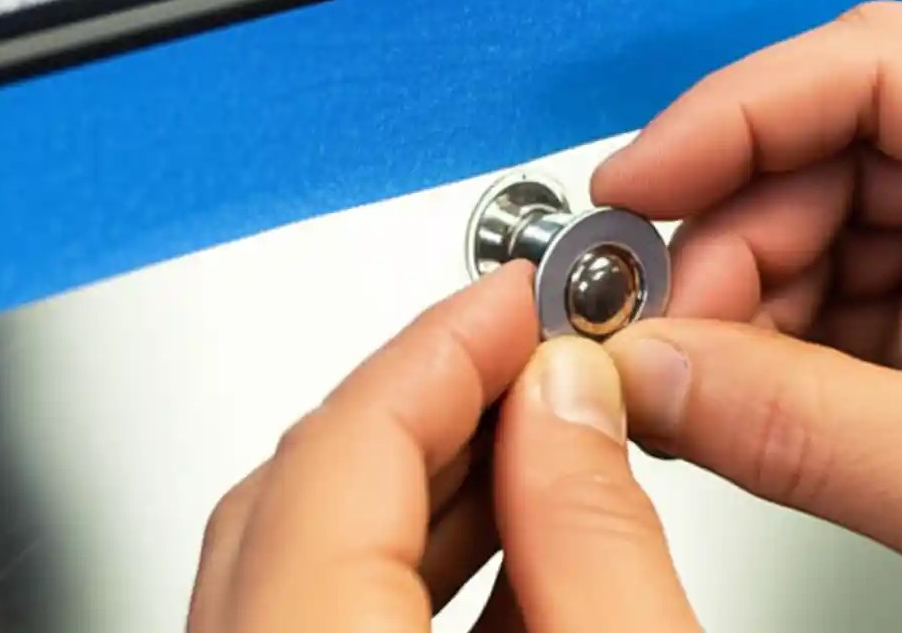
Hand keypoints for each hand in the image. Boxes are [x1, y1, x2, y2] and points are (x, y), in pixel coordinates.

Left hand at [186, 262, 698, 631]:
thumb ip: (596, 535)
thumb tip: (571, 394)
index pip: (341, 453)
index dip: (442, 351)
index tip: (518, 301)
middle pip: (304, 492)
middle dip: (433, 404)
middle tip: (533, 355)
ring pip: (308, 555)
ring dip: (428, 484)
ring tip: (538, 436)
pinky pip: (322, 620)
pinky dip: (415, 568)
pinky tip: (516, 544)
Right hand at [593, 1, 901, 632]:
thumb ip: (797, 428)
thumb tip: (648, 372)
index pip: (883, 70)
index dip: (734, 116)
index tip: (637, 187)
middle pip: (838, 153)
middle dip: (731, 243)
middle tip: (657, 330)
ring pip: (830, 232)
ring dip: (745, 305)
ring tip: (696, 382)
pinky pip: (849, 305)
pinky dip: (779, 351)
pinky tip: (743, 397)